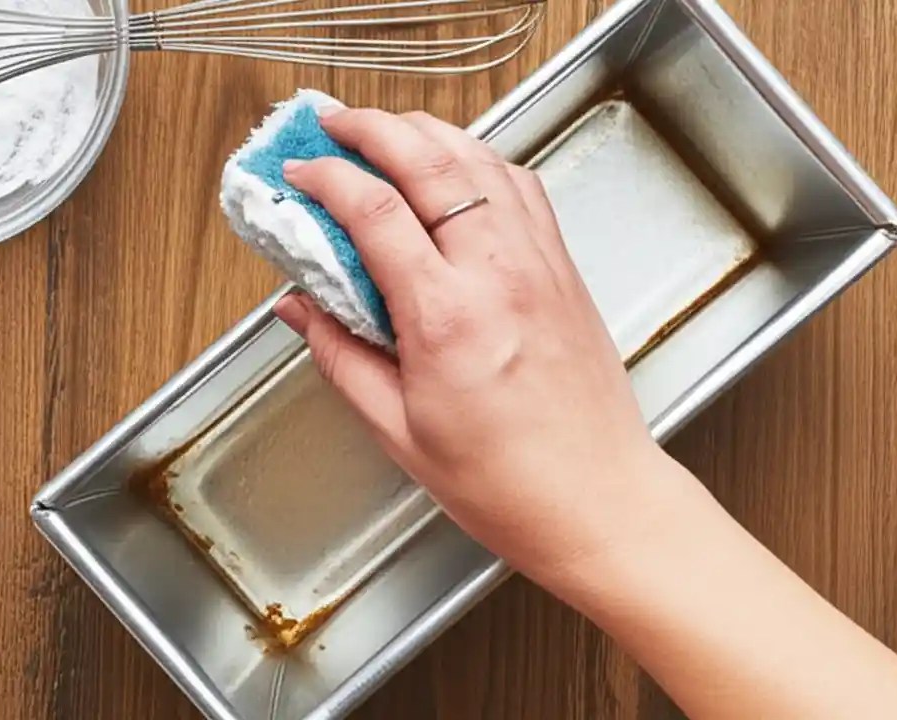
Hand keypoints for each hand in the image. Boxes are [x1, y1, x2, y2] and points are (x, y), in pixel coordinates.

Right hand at [272, 107, 694, 586]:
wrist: (597, 500)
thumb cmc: (507, 482)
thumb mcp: (398, 430)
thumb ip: (340, 356)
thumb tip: (299, 310)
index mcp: (447, 317)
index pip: (376, 210)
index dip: (327, 177)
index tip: (298, 173)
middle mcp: (498, 274)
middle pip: (429, 161)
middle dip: (372, 128)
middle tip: (332, 122)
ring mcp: (538, 264)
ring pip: (481, 160)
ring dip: (427, 132)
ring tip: (386, 130)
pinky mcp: (563, 269)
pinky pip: (521, 187)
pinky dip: (480, 159)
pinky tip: (457, 164)